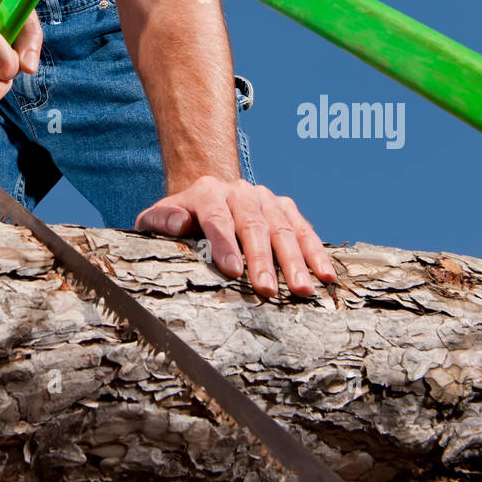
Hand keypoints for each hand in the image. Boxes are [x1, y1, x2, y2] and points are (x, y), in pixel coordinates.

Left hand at [134, 177, 336, 299]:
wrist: (207, 197)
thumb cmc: (179, 219)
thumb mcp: (156, 219)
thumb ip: (159, 220)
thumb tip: (178, 223)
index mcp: (207, 193)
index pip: (217, 218)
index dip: (225, 244)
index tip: (232, 271)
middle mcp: (239, 192)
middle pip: (253, 225)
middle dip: (262, 259)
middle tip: (268, 290)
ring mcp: (265, 198)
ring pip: (282, 228)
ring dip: (295, 260)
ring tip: (302, 289)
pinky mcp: (284, 207)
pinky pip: (302, 229)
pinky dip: (316, 251)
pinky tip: (325, 274)